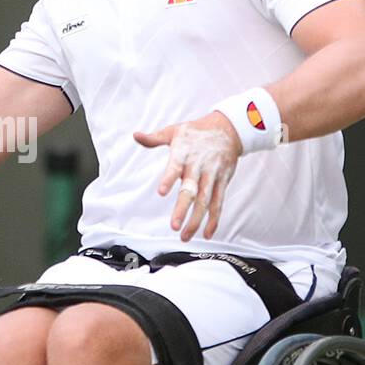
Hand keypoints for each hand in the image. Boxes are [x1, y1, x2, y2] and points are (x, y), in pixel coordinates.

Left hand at [133, 112, 241, 240]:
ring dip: (196, 220)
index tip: (161, 192)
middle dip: (182, 209)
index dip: (169, 179)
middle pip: (192, 190)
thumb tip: (136, 135)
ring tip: (185, 235)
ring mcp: (212, 175)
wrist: (228, 128)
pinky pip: (218, 203)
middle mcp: (199, 166)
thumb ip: (154, 138)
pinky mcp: (222, 182)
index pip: (175, 167)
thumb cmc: (197, 132)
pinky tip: (206, 233)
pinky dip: (214, 220)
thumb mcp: (174, 131)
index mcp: (184, 154)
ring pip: (205, 201)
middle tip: (174, 226)